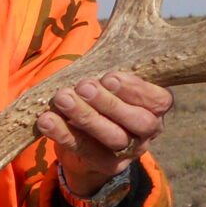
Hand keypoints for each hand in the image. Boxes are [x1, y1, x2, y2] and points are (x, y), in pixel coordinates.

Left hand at [36, 72, 172, 197]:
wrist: (89, 137)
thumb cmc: (102, 95)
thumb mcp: (111, 79)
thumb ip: (111, 65)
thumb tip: (100, 42)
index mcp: (156, 105)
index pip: (158, 100)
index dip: (135, 89)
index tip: (109, 77)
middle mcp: (149, 130)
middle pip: (138, 121)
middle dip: (110, 103)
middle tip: (84, 87)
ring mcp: (130, 150)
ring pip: (114, 137)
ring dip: (87, 117)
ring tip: (63, 98)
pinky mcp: (108, 164)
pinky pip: (86, 150)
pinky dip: (64, 134)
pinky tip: (47, 120)